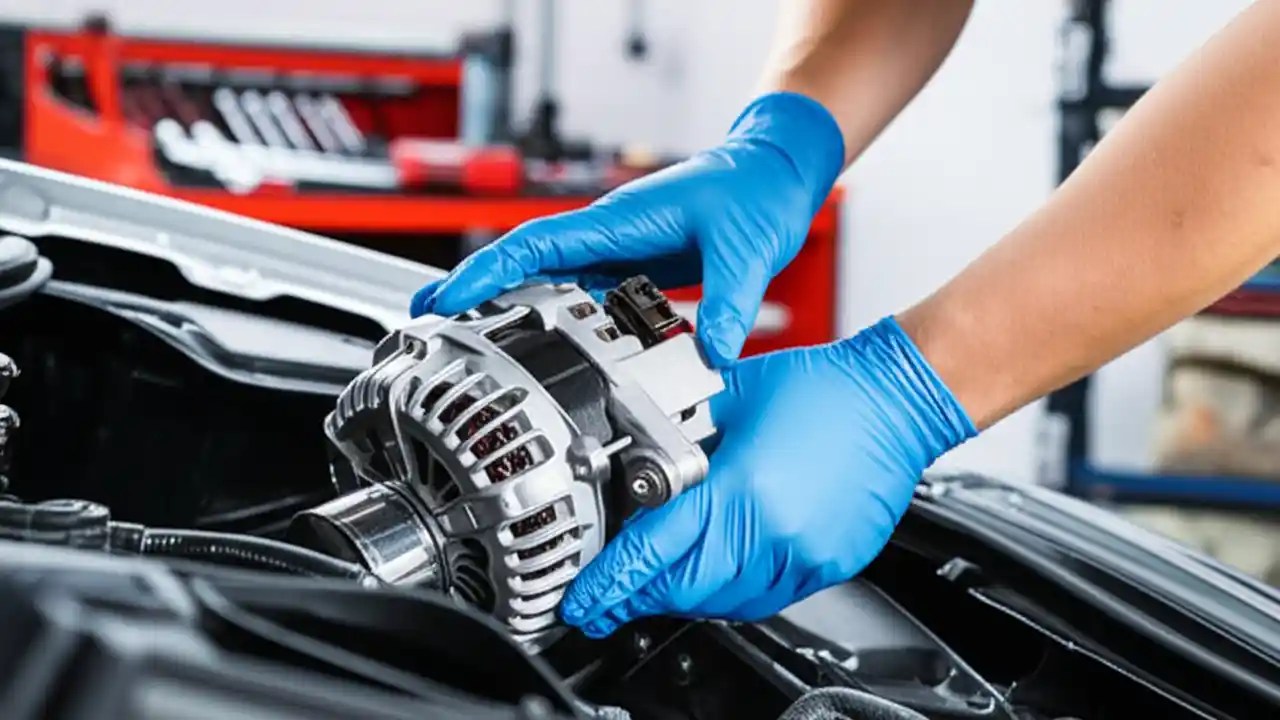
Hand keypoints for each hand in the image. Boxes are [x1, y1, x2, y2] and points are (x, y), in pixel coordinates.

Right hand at [409, 92, 844, 365]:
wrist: (774, 172)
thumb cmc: (755, 190)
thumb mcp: (745, 251)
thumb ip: (728, 306)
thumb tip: (714, 357)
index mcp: (618, 222)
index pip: (533, 244)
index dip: (486, 272)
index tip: (448, 299)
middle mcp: (609, 235)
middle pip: (526, 263)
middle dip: (478, 292)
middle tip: (432, 326)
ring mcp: (618, 250)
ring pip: (550, 280)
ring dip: (511, 306)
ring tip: (474, 343)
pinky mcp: (634, 265)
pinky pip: (583, 292)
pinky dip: (557, 315)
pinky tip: (547, 343)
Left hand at [558, 317, 975, 636]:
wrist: (895, 397)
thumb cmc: (821, 386)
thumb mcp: (728, 397)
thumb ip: (678, 433)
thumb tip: (637, 459)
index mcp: (740, 487)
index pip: (655, 550)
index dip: (612, 582)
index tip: (583, 601)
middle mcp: (773, 529)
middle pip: (686, 588)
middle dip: (640, 595)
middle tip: (610, 596)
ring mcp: (804, 552)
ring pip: (725, 601)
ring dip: (684, 597)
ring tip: (658, 586)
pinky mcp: (828, 562)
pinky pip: (767, 597)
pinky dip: (732, 593)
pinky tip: (717, 577)